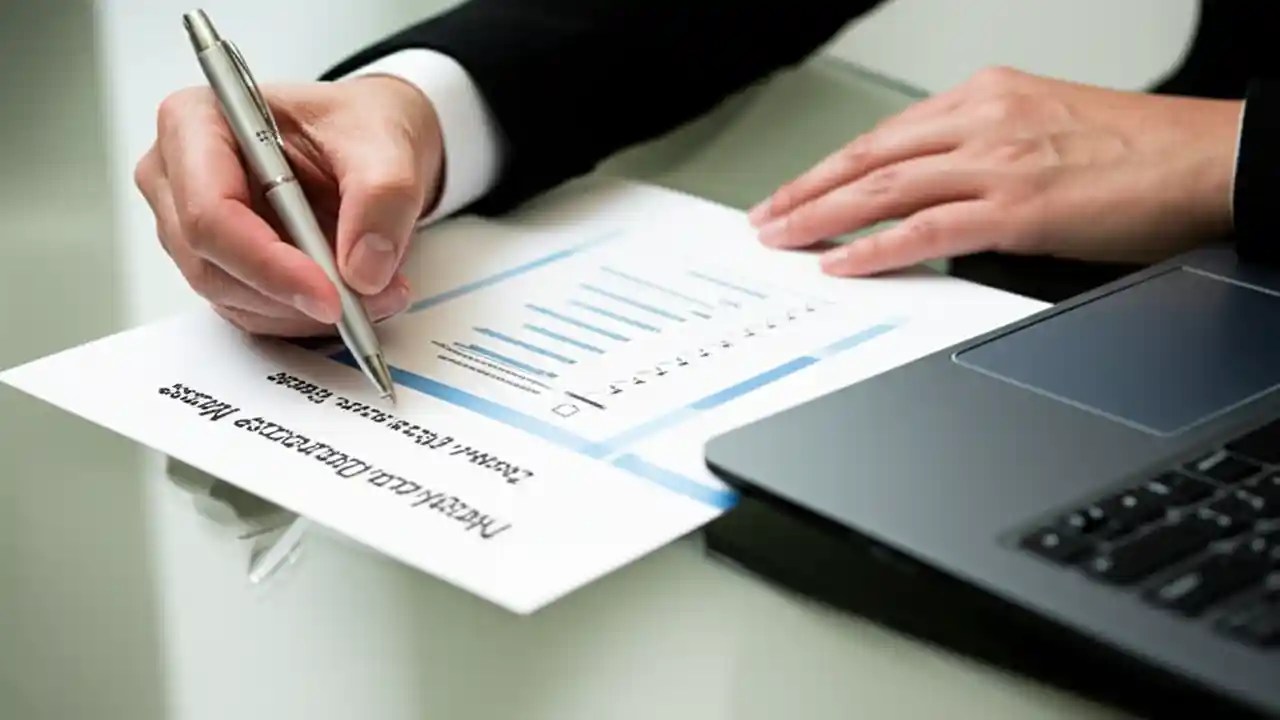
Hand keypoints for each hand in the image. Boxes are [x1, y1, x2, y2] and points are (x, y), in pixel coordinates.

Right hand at [134, 75, 442, 335]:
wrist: (373, 145)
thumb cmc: (362, 125)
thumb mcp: (389, 145)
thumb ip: (382, 198)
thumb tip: (364, 270)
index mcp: (196, 121)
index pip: (210, 212)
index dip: (267, 263)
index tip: (328, 295)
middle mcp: (179, 175)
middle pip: (211, 263)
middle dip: (291, 294)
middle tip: (364, 302)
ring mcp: (192, 225)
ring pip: (231, 297)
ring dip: (303, 311)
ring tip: (374, 293)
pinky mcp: (220, 263)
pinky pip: (251, 310)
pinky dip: (302, 315)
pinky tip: (349, 298)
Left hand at [748, 67, 1242, 275]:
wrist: (1211, 157)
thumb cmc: (1140, 150)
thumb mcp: (1044, 128)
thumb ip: (985, 151)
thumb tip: (935, 192)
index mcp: (988, 96)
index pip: (887, 135)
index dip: (832, 168)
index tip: (797, 191)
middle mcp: (983, 120)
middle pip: (869, 157)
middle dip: (807, 191)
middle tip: (766, 219)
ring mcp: (997, 162)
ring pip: (882, 189)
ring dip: (821, 218)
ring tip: (782, 241)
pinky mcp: (1018, 207)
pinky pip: (925, 230)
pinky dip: (874, 249)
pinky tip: (840, 263)